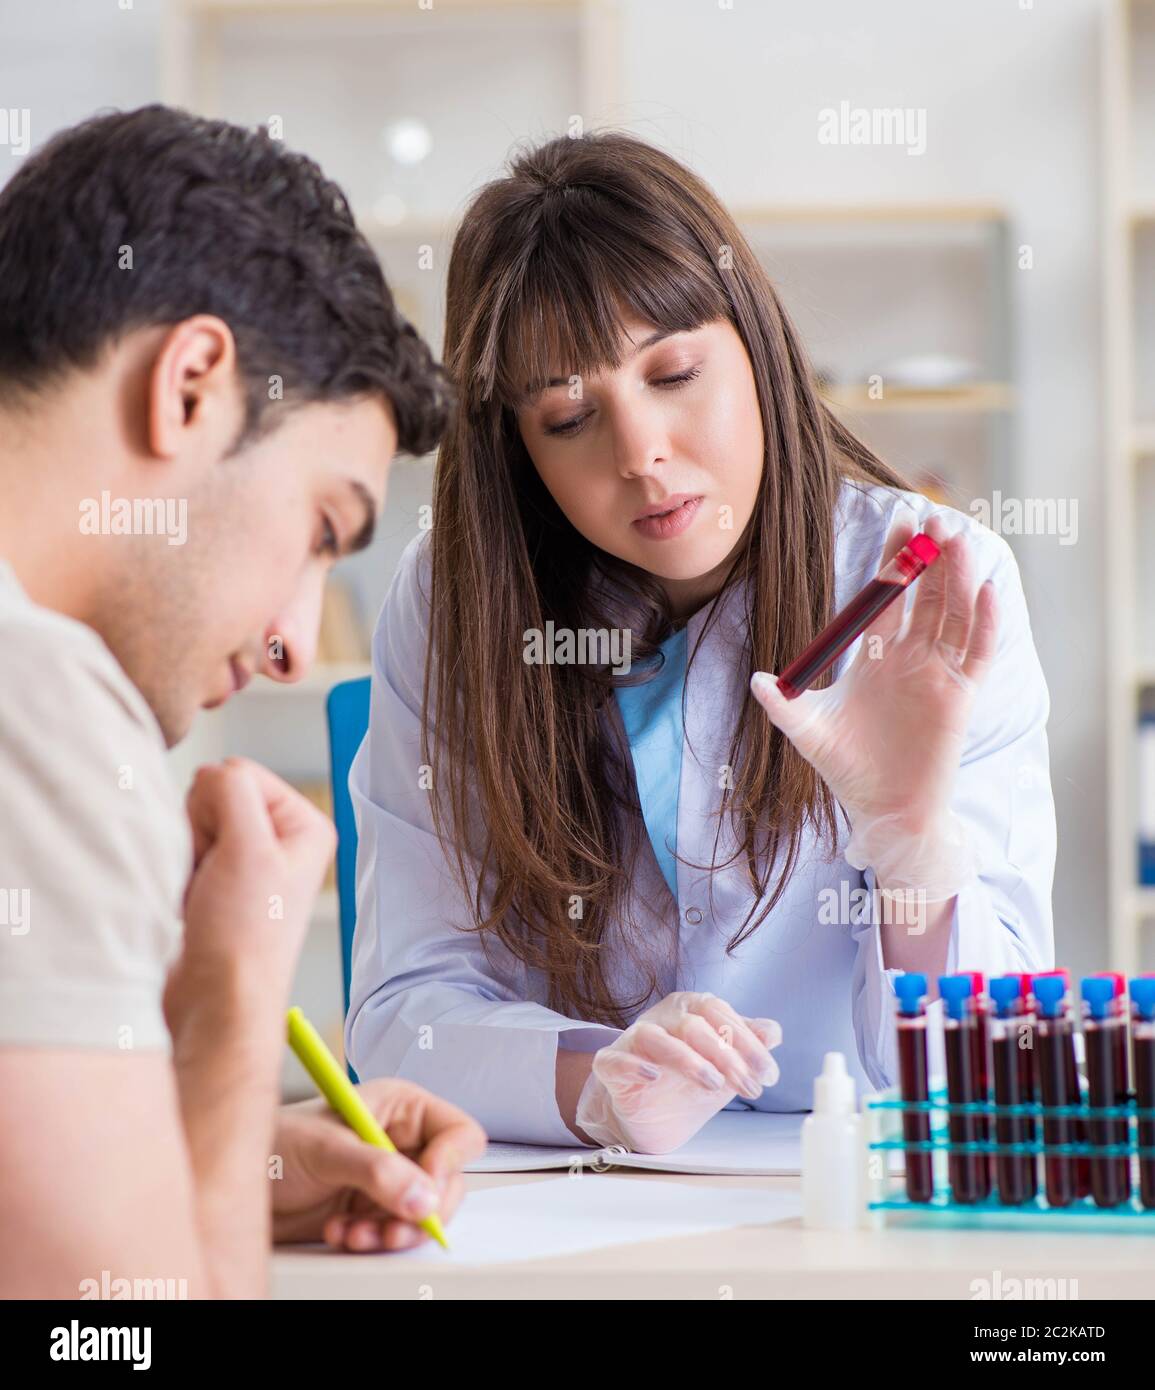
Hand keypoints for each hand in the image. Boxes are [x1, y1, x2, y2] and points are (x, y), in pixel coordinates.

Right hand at [166, 757, 335, 1033]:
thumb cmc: (243, 939)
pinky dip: (175, 875)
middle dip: (198, 833)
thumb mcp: (248, 849)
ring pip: (190, 824)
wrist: (216, 1004)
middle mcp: (279, 840)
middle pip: (212, 796)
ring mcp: (247, 863)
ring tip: (202, 895)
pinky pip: (180, 854)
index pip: (239, 773)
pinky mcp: (217, 884)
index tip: (228, 854)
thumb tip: (209, 774)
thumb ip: (230, 791)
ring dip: (184, 857)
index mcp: (303, 824)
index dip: (218, 807)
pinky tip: (189, 904)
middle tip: (213, 879)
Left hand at [271, 1079, 486, 1251]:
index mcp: (402, 1108)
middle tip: (392, 1227)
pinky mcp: (374, 1209)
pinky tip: (341, 1231)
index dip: (448, 1164)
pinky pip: (396, 1232)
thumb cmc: (275, 1144)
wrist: (238, 1181)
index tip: (425, 1192)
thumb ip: (377, 1172)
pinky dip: (372, 1240)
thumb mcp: (326, 1152)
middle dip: (421, 1210)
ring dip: (393, 1231)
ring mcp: (390, 1178)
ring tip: (356, 1232)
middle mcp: (402, 1141)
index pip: (458, 1134)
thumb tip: (425, 1199)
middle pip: (448, 1181)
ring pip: (425, 1213)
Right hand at [575, 991, 781, 1154]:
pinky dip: (633, 1065)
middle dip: (726, 1056)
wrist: (647, 1118)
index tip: (769, 1073)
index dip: (747, 1040)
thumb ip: (748, 1047)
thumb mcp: (725, 1068)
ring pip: (655, 1037)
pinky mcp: (610, 1065)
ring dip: (687, 1060)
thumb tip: (774, 1031)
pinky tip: (652, 1076)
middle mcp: (661, 1018)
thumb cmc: (687, 1083)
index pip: (720, 1013)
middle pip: (692, 1024)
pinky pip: (615, 1060)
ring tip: (713, 1085)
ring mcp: (632, 1040)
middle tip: (749, 1087)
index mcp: (690, 1009)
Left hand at [750, 512, 997, 894]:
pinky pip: (977, 652)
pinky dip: (985, 621)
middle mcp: (911, 658)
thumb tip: (756, 679)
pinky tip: (985, 590)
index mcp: (876, 656)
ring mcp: (938, 674)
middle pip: (927, 597)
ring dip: (958, 576)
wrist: (881, 811)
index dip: (893, 563)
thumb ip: (784, 704)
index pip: (887, 598)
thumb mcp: (808, 731)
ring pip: (955, 614)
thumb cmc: (847, 769)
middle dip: (930, 558)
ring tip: (957, 539)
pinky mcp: (960, 696)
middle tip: (932, 518)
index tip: (897, 524)